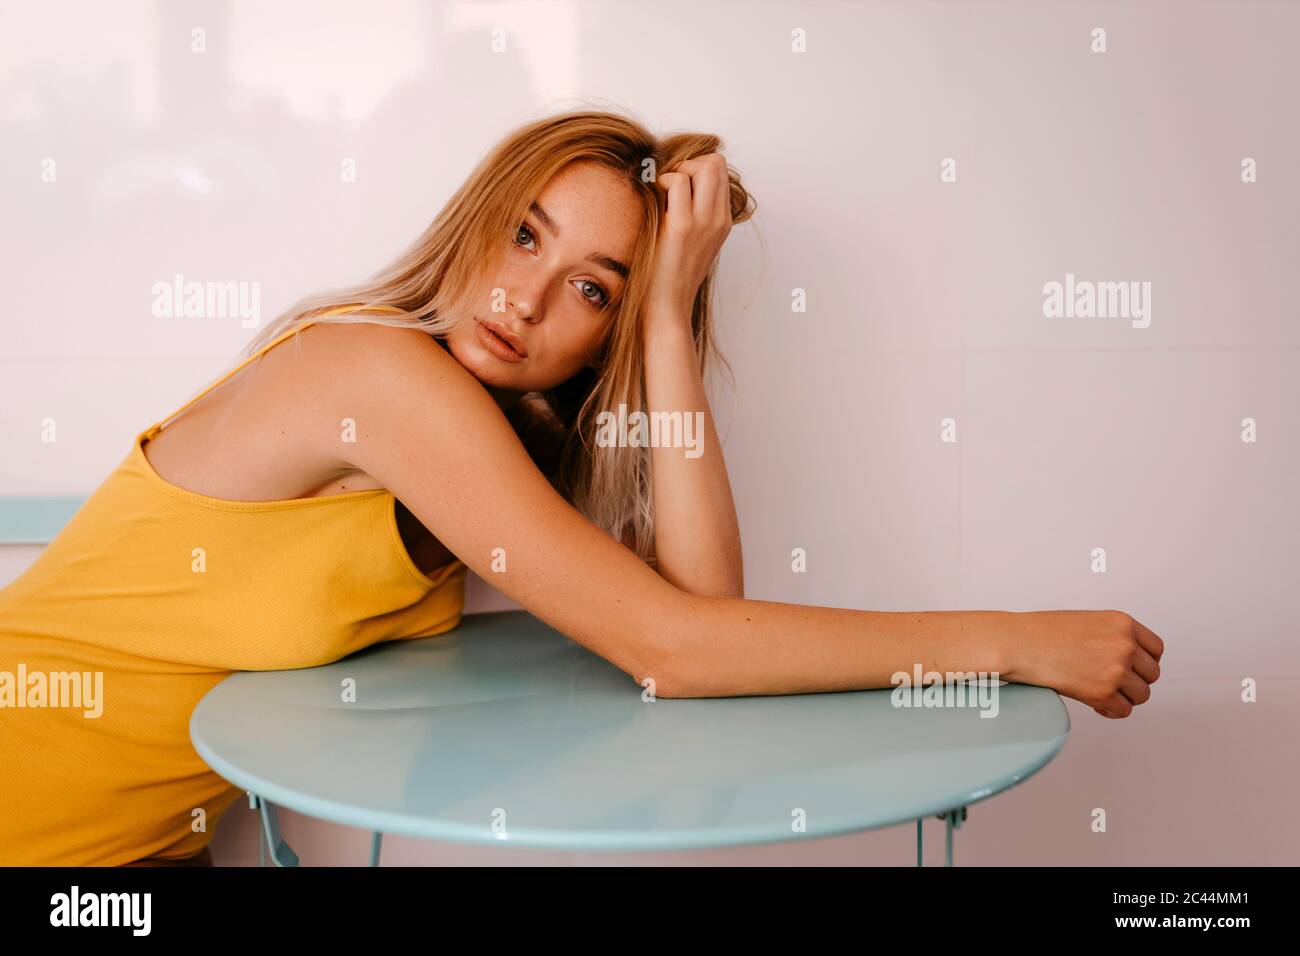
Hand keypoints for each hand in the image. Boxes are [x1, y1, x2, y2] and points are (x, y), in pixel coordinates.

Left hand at [644, 153, 734, 325]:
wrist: (668, 307)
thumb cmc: (672, 275)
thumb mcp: (694, 243)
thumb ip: (695, 215)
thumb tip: (678, 187)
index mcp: (722, 222)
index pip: (720, 172)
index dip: (696, 168)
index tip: (677, 186)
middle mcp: (718, 219)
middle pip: (716, 162)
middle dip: (690, 163)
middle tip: (670, 185)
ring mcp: (703, 222)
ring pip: (704, 165)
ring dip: (678, 170)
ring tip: (663, 193)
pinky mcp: (682, 227)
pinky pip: (677, 182)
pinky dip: (663, 182)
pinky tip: (655, 201)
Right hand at [1008, 610, 1164, 717]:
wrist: (1018, 643)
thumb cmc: (1043, 632)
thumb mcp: (1087, 622)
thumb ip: (1112, 637)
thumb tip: (1129, 662)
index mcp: (1122, 623)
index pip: (1156, 649)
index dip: (1145, 662)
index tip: (1134, 669)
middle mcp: (1125, 645)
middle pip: (1151, 674)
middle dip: (1135, 681)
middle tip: (1114, 684)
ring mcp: (1116, 670)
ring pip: (1141, 694)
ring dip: (1125, 697)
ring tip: (1104, 694)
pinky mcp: (1103, 693)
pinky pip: (1123, 710)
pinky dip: (1111, 711)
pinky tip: (1096, 704)